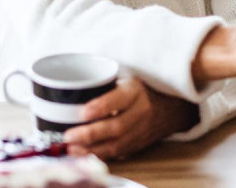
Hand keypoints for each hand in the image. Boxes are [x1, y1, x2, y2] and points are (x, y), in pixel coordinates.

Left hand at [63, 77, 197, 159]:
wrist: (169, 110)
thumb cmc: (139, 92)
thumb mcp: (125, 80)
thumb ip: (103, 87)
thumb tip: (67, 93)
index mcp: (135, 91)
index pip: (119, 99)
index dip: (100, 107)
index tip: (81, 113)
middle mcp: (141, 111)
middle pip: (116, 126)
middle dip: (90, 134)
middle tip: (68, 136)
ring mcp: (141, 131)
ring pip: (116, 144)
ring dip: (91, 149)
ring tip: (71, 149)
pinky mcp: (138, 145)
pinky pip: (118, 153)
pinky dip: (99, 155)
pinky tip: (84, 154)